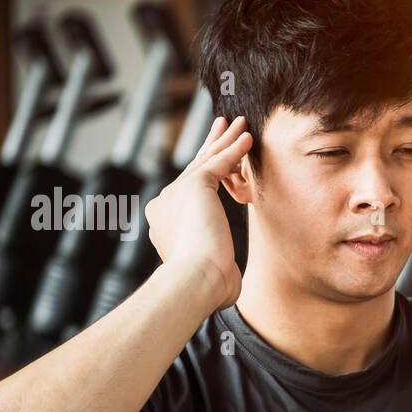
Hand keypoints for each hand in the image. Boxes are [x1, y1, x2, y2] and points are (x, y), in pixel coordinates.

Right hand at [143, 116, 250, 310]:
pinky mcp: (194, 187)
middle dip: (211, 147)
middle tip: (222, 127)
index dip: (204, 176)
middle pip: (193, 170)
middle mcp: (165, 205)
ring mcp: (176, 193)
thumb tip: (227, 282)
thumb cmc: (206, 288)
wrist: (195, 282)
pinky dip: (234, 149)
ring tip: (240, 124)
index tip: (216, 165)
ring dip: (225, 140)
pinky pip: (219, 162)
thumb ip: (215, 266)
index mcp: (164, 224)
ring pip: (206, 161)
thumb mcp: (210, 274)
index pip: (187, 194)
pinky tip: (248, 136)